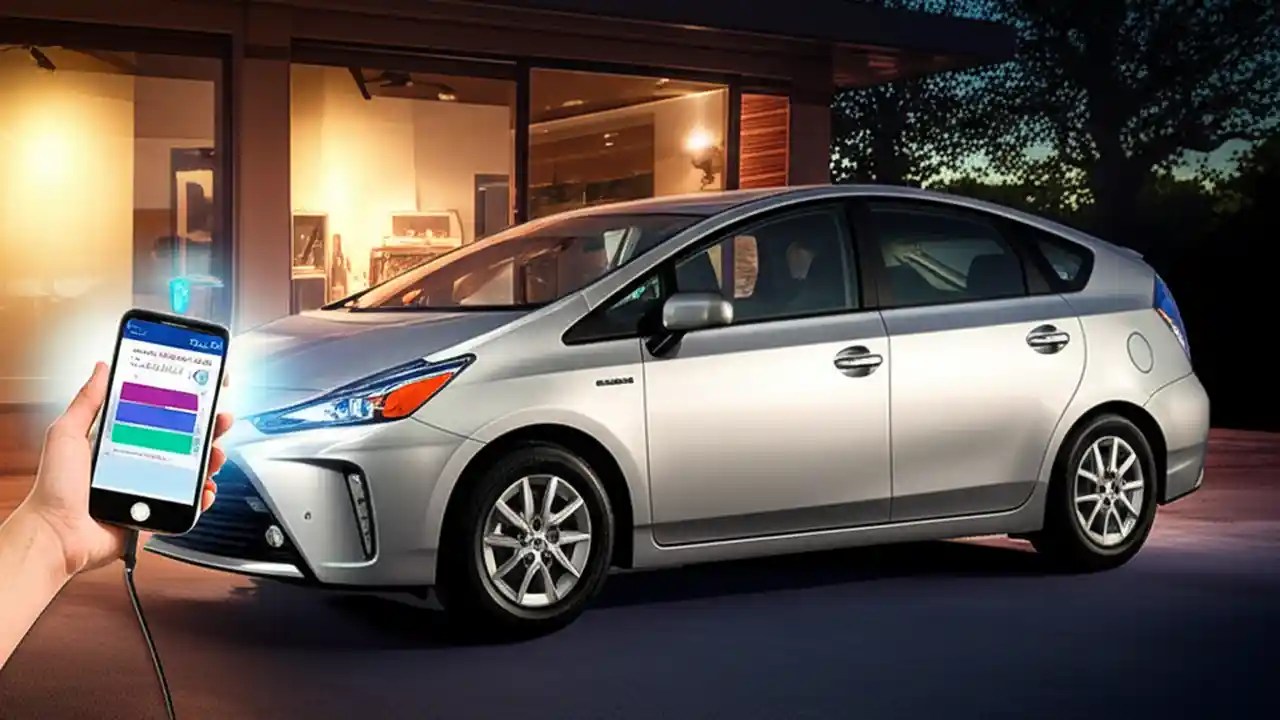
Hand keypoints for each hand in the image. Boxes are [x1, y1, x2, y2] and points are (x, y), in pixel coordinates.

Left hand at [19, 362, 233, 576]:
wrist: (57, 534)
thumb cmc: (55, 488)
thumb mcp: (66, 434)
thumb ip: (87, 401)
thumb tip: (102, 368)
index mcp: (119, 442)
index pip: (158, 417)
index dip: (182, 406)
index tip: (200, 393)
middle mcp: (137, 463)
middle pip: (182, 442)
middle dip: (206, 430)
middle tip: (219, 420)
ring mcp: (148, 489)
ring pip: (190, 472)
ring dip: (209, 461)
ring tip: (215, 455)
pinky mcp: (154, 513)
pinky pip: (186, 504)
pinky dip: (200, 498)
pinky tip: (204, 490)